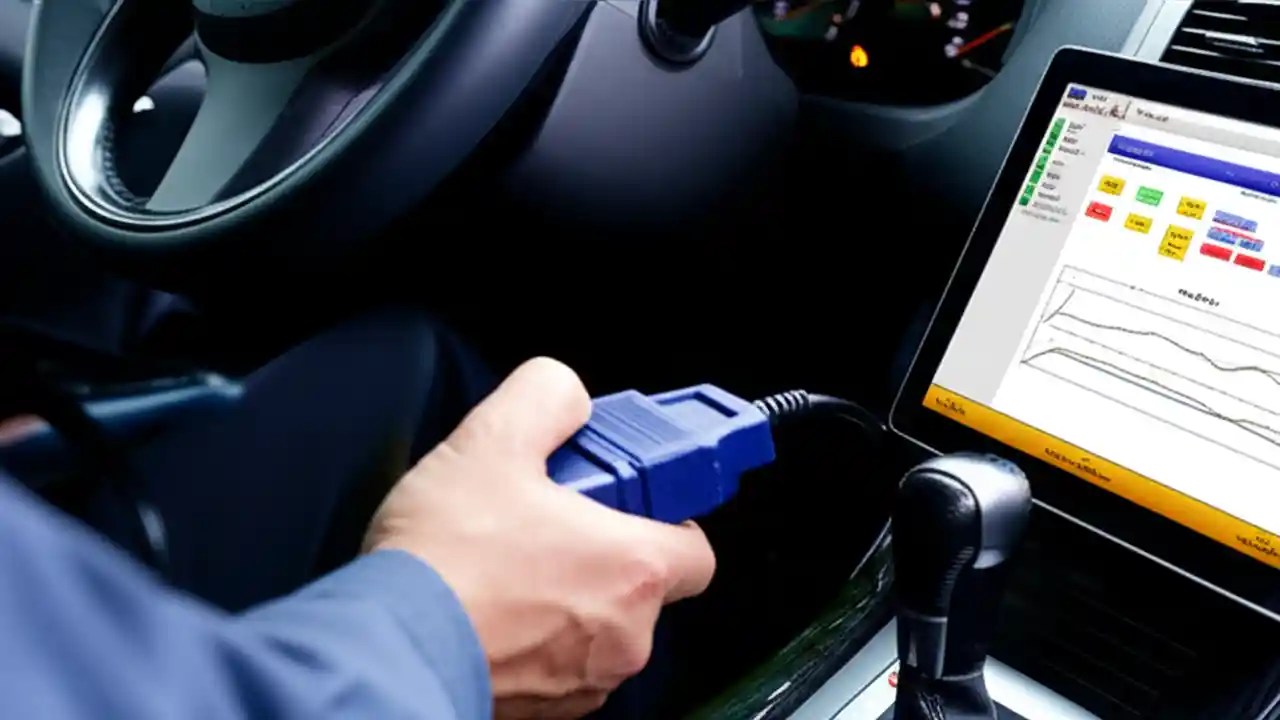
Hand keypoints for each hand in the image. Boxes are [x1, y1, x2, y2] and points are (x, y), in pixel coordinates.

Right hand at [364, 358, 716, 718]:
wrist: (383, 648)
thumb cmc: (442, 562)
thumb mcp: (492, 440)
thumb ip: (547, 398)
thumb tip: (566, 396)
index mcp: (633, 568)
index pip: (696, 549)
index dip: (663, 518)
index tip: (624, 500)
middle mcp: (623, 636)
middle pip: (639, 586)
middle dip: (597, 552)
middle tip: (545, 522)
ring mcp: (582, 683)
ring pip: (594, 628)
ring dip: (562, 597)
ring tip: (502, 563)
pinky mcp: (539, 709)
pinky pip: (554, 664)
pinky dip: (530, 638)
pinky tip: (483, 606)